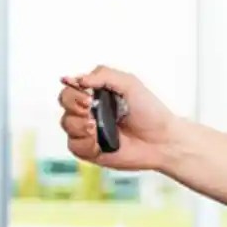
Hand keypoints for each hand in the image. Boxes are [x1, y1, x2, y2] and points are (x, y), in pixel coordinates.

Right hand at [59, 66, 180, 171]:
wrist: (162, 140)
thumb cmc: (151, 112)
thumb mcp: (130, 83)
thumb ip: (104, 75)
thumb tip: (78, 78)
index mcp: (97, 93)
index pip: (71, 87)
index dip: (73, 91)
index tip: (87, 97)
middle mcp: (90, 111)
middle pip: (64, 103)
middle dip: (74, 105)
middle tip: (90, 110)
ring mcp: (89, 131)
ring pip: (66, 124)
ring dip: (79, 125)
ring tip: (96, 128)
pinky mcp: (91, 151)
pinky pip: (74, 146)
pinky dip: (84, 143)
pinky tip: (98, 142)